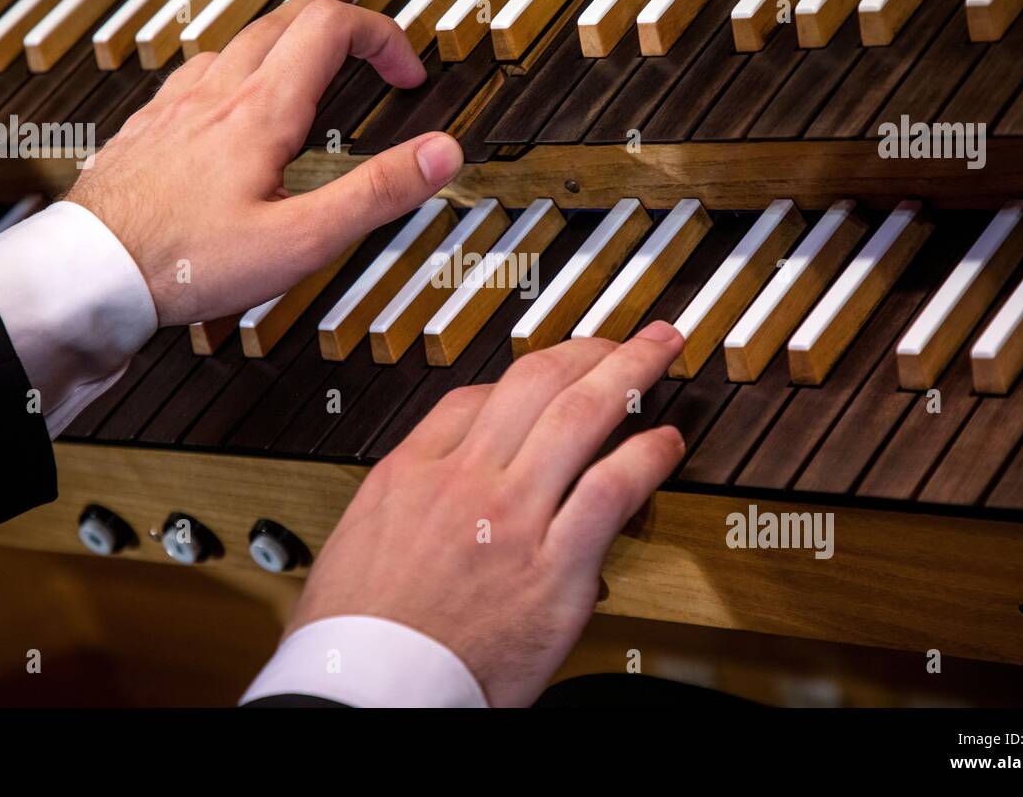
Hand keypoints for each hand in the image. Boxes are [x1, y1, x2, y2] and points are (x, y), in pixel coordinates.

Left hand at [65, 0, 463, 326]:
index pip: (333, 31)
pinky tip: (226, 84)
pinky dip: (233, 59)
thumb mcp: (301, 240)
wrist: (88, 271)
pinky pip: (197, 70)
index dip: (381, 36)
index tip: (406, 72)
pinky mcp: (150, 126)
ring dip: (282, 27)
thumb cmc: (185, 261)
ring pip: (237, 39)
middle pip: (283, 18)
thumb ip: (375, 194)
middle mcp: (217, 94)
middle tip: (356, 0)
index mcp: (261, 112)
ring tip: (302, 32)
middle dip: (332, 6)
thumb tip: (439, 154)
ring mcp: (178, 105)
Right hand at [288, 322, 686, 706]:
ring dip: (629, 373)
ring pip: (580, 417)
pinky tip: (666, 441)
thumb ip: (406, 494)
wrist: (367, 689)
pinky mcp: (554, 568)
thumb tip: (439, 476)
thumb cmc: (356, 634)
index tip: (556, 374)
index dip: (528, 375)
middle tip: (627, 334)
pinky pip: (611, 489)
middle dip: (591, 347)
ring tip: (660, 354)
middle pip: (536, 383)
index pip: (476, 396)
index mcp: (412, 470)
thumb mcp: (359, 537)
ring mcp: (513, 518)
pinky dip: (646, 455)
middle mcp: (465, 481)